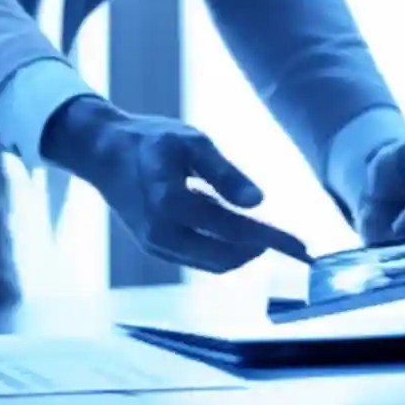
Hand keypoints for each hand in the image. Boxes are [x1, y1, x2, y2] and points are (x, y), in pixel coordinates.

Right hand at [41, 97, 307, 271]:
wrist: (103, 154)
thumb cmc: (150, 141)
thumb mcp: (192, 142)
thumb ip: (225, 173)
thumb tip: (259, 202)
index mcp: (171, 203)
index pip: (234, 229)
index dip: (271, 238)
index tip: (302, 245)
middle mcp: (162, 234)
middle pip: (226, 257)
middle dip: (262, 251)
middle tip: (292, 243)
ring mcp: (156, 246)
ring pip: (213, 264)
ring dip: (244, 254)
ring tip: (271, 238)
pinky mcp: (155, 249)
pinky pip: (198, 260)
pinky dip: (224, 253)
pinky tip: (241, 238)